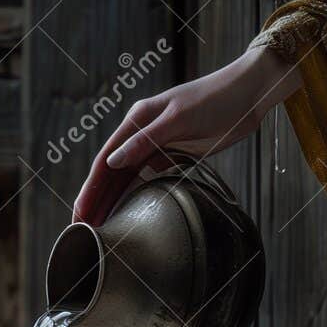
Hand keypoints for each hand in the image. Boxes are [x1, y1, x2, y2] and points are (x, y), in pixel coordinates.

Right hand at [73, 44, 302, 224]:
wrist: (248, 94)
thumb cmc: (215, 98)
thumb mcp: (179, 118)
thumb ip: (145, 140)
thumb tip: (112, 163)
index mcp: (136, 120)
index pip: (104, 162)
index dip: (89, 191)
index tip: (79, 216)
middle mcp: (141, 133)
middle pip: (111, 174)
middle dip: (95, 202)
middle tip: (82, 232)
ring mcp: (156, 145)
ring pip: (126, 179)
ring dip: (112, 202)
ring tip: (99, 229)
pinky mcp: (173, 154)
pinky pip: (146, 179)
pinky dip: (133, 196)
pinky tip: (126, 213)